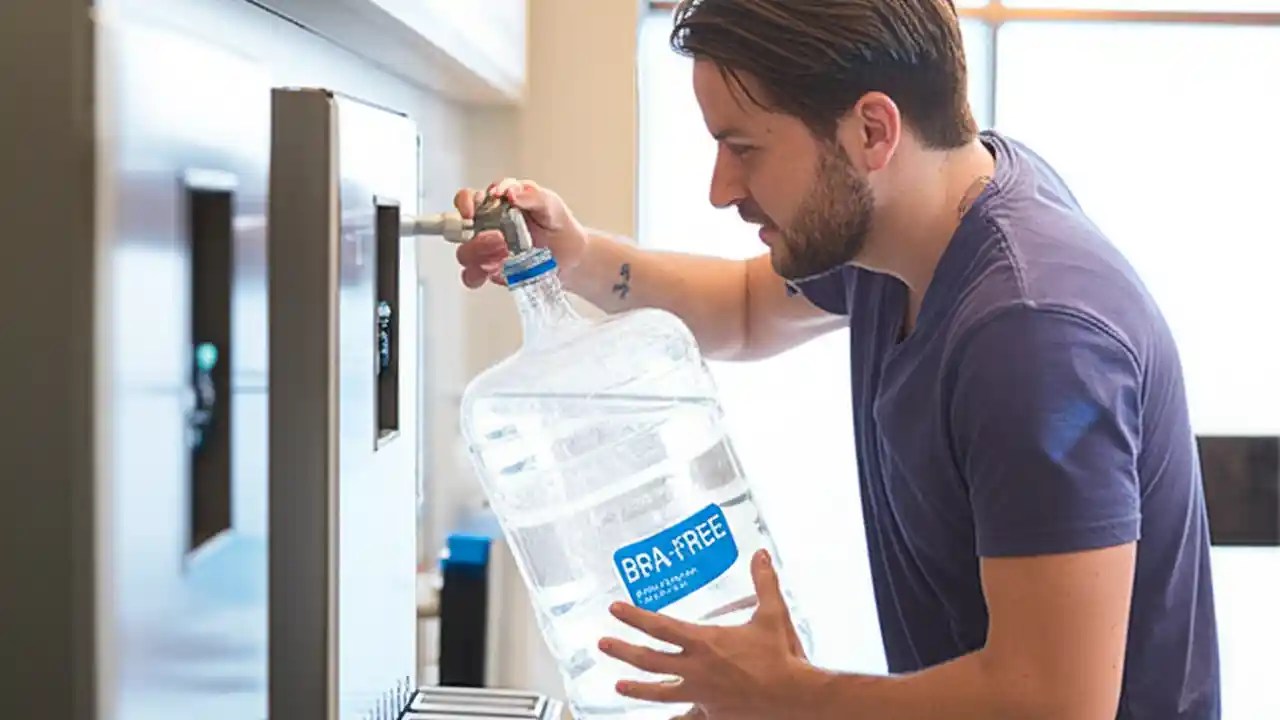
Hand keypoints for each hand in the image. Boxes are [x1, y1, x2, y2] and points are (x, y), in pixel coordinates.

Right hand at [452, 178, 589, 288]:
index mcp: (496, 205)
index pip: (469, 199)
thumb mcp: (550, 205)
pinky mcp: (491, 270)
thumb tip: (511, 192)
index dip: (464, 203)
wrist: (572, 255)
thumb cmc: (557, 225)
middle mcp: (487, 226)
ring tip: (504, 254)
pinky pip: (472, 275)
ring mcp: (487, 250)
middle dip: (478, 237)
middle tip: (499, 239)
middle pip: (462, 230)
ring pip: (465, 253)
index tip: (471, 211)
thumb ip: (532, 195)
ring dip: (480, 255)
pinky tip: (496, 271)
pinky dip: (478, 275)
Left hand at [599, 549, 814, 719]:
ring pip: (660, 692)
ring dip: (637, 688)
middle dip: (623, 650)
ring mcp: (702, 694)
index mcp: (705, 642)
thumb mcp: (773, 614)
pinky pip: (687, 717)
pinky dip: (674, 719)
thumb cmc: (782, 656)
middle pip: (649, 660)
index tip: (615, 609)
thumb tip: (760, 555)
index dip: (634, 617)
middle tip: (602, 643)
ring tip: (618, 685)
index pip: (660, 626)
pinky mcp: (713, 714)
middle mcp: (696, 669)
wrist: (794, 697)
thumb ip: (764, 583)